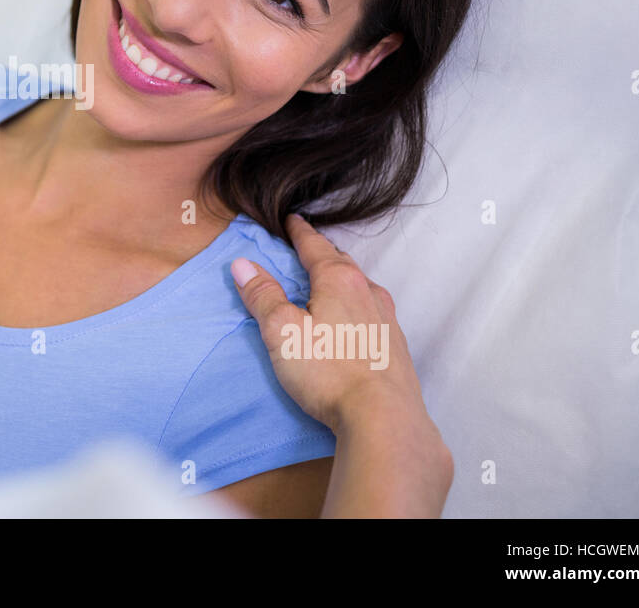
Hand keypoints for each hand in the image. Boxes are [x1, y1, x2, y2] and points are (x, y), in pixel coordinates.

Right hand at [230, 213, 425, 433]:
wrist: (384, 419)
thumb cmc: (329, 372)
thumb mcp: (282, 332)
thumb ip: (263, 297)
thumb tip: (243, 265)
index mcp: (339, 280)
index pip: (315, 246)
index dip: (300, 232)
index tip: (292, 220)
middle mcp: (369, 292)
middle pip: (342, 263)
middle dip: (323, 254)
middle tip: (306, 251)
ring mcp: (388, 319)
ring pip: (361, 288)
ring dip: (343, 281)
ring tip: (327, 286)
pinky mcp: (396, 347)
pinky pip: (373, 313)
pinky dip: (357, 307)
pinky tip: (351, 323)